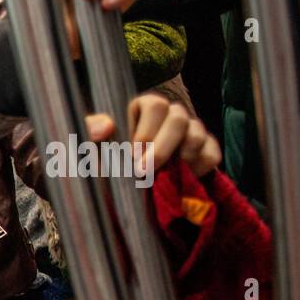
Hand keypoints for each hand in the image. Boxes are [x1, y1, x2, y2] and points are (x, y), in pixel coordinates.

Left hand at [84, 95, 221, 177]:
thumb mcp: (86, 148)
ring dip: (180, 158)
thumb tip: (106, 127)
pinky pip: (212, 154)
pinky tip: (181, 181)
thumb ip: (89, 133)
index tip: (133, 155)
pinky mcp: (204, 152)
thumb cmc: (98, 163)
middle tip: (144, 173)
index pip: (154, 105)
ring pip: (197, 134)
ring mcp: (191, 133)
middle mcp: (170, 116)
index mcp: (143, 109)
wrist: (116, 193)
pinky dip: (200, 168)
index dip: (146, 130)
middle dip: (162, 148)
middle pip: (178, 118)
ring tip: (162, 177)